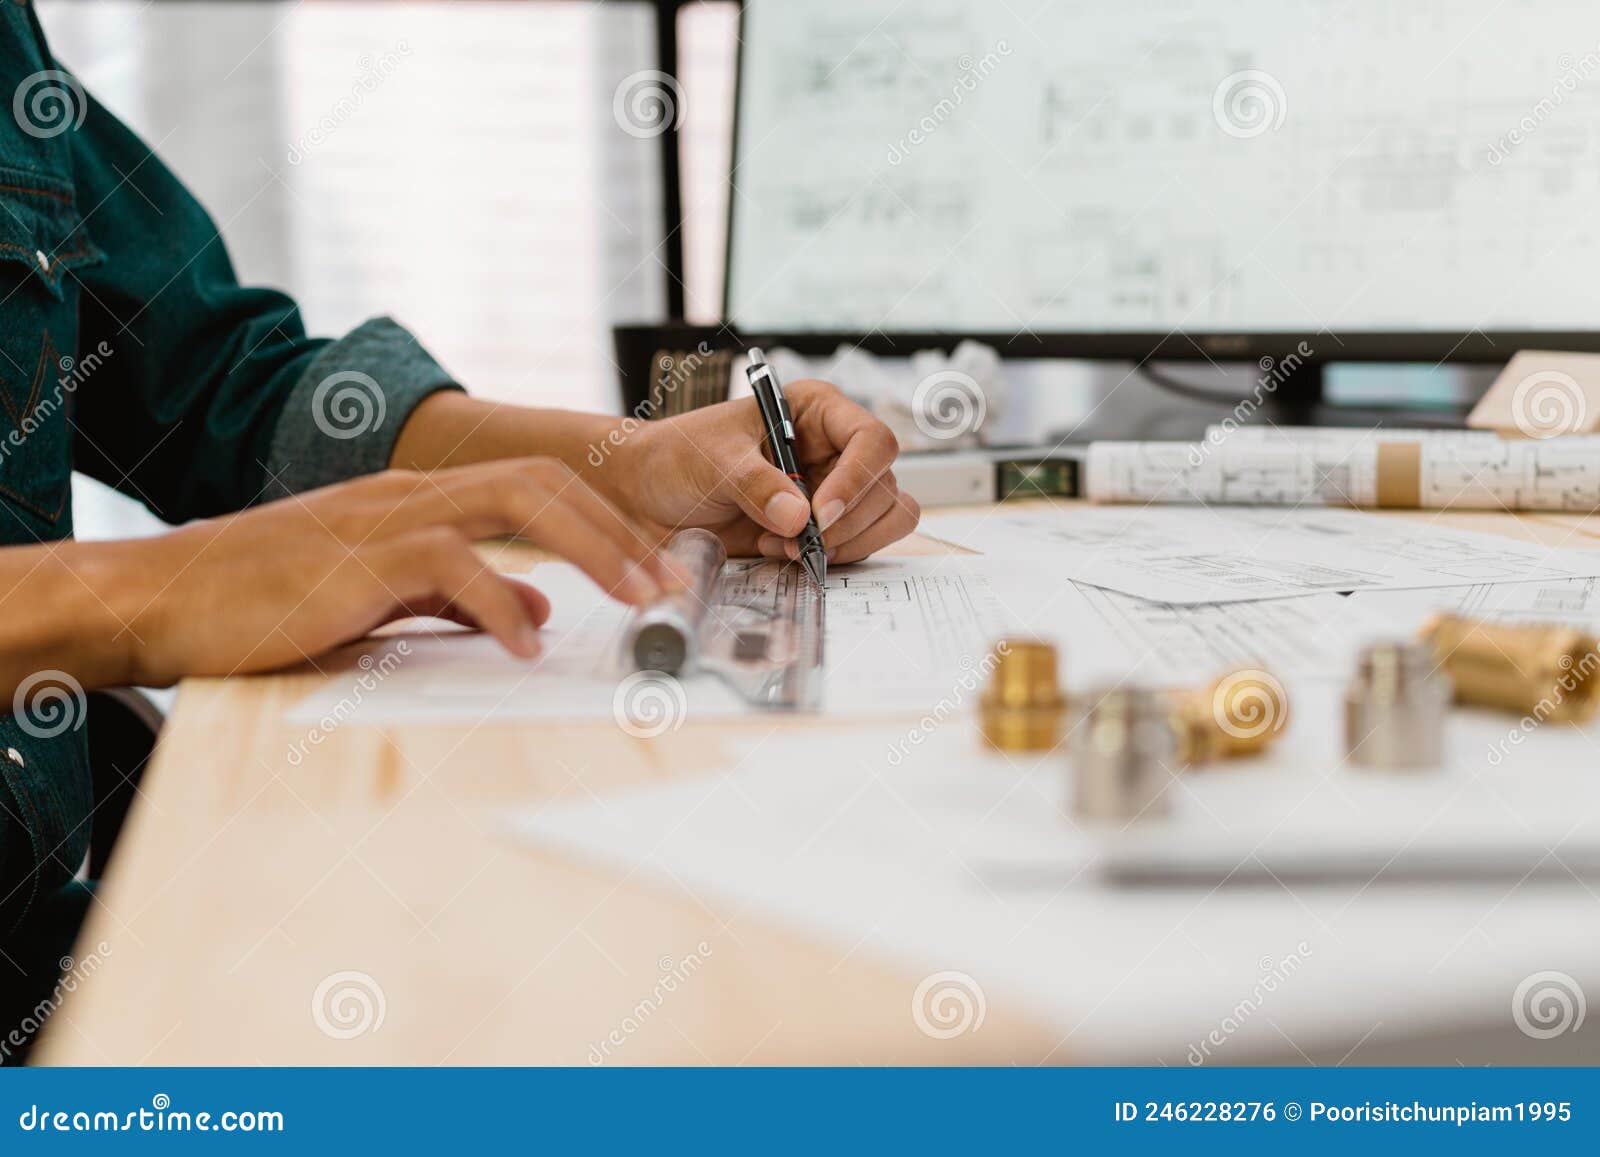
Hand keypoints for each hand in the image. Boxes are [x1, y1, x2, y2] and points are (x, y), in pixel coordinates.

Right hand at [110, 460, 680, 681]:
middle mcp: (413, 495)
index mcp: (422, 500)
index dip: (606, 522)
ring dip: (590, 550)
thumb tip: (535, 608)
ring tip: (637, 599)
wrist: (163, 597)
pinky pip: (449, 566)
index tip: (654, 568)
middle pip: (544, 483)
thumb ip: (459, 597)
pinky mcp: (356, 560)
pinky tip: (530, 641)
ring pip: (515, 504)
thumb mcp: (383, 596)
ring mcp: (385, 520)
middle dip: (619, 530)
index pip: (537, 487)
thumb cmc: (265, 600)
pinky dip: (500, 602)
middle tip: (670, 582)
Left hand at [610, 380, 918, 562]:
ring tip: (783, 545)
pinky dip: (831, 557)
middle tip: (793, 538)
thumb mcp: (712, 461)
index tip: (820, 513)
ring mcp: (834, 489)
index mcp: (816, 411)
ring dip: (843, 543)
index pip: (871, 439)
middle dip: (844, 522)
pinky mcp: (824, 527)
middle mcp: (835, 448)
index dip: (856, 479)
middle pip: (883, 487)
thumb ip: (754, 485)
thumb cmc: (676, 458)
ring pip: (885, 518)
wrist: (647, 498)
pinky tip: (780, 551)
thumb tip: (799, 517)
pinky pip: (860, 546)